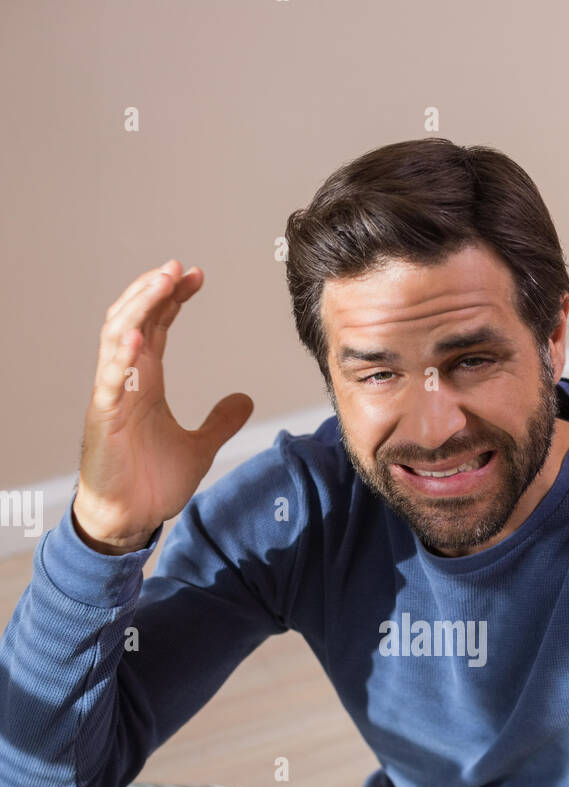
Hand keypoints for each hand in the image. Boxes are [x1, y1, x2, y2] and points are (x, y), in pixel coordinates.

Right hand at [74, 259, 253, 551]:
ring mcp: (111, 395)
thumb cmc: (150, 483)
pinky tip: (139, 334)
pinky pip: (110, 379)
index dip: (172, 298)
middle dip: (155, 290)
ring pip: (118, 336)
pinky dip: (122, 355)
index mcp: (145, 381)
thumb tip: (246, 399)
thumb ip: (220, 421)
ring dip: (139, 307)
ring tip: (161, 283)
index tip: (196, 276)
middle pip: (135, 318)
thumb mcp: (199, 447)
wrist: (129, 519)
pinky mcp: (103, 417)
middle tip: (180, 268)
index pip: (157, 325)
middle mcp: (126, 380)